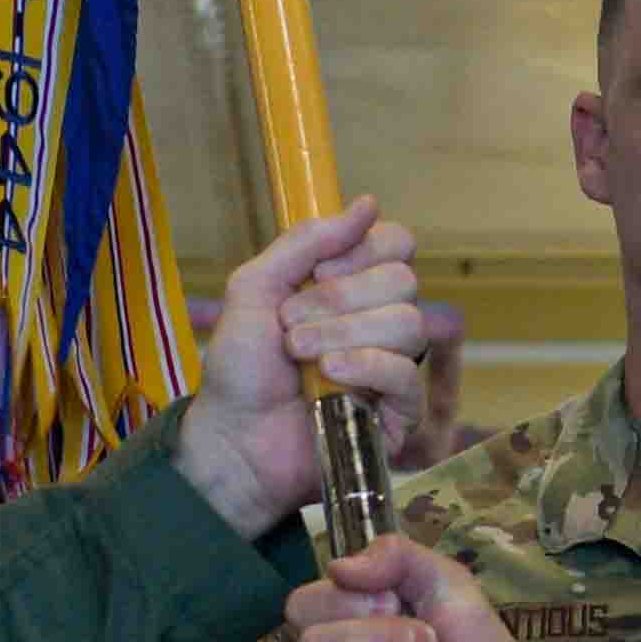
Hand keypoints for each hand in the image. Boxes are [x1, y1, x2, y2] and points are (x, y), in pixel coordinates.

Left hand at [175, 203, 464, 537]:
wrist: (232, 437)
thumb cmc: (240, 368)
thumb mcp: (255, 287)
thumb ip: (305, 242)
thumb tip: (367, 204)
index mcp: (351, 287)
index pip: (395, 245)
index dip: (361, 251)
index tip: (318, 273)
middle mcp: (378, 322)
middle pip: (403, 280)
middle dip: (340, 299)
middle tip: (291, 326)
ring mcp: (392, 367)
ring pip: (408, 324)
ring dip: (343, 334)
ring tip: (300, 356)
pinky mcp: (398, 413)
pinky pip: (407, 374)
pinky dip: (366, 367)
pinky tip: (330, 377)